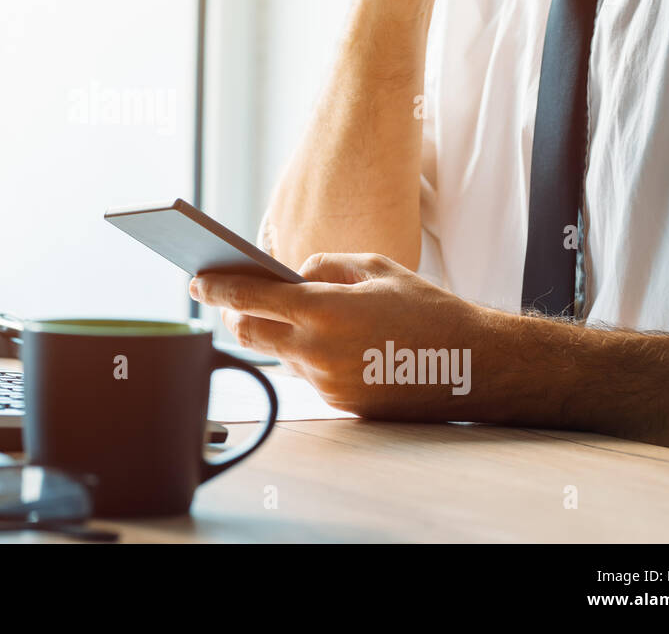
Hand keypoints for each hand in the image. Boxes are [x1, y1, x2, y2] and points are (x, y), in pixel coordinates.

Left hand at [190, 252, 500, 419]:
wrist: (473, 365)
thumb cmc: (427, 309)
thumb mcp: (377, 268)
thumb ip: (325, 266)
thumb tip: (291, 273)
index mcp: (324, 309)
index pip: (250, 296)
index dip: (216, 287)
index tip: (195, 280)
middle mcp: (317, 349)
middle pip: (248, 332)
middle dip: (234, 314)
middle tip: (228, 298)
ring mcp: (326, 381)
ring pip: (278, 354)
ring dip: (276, 334)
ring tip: (292, 314)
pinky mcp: (339, 403)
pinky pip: (308, 373)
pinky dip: (308, 354)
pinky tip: (333, 340)